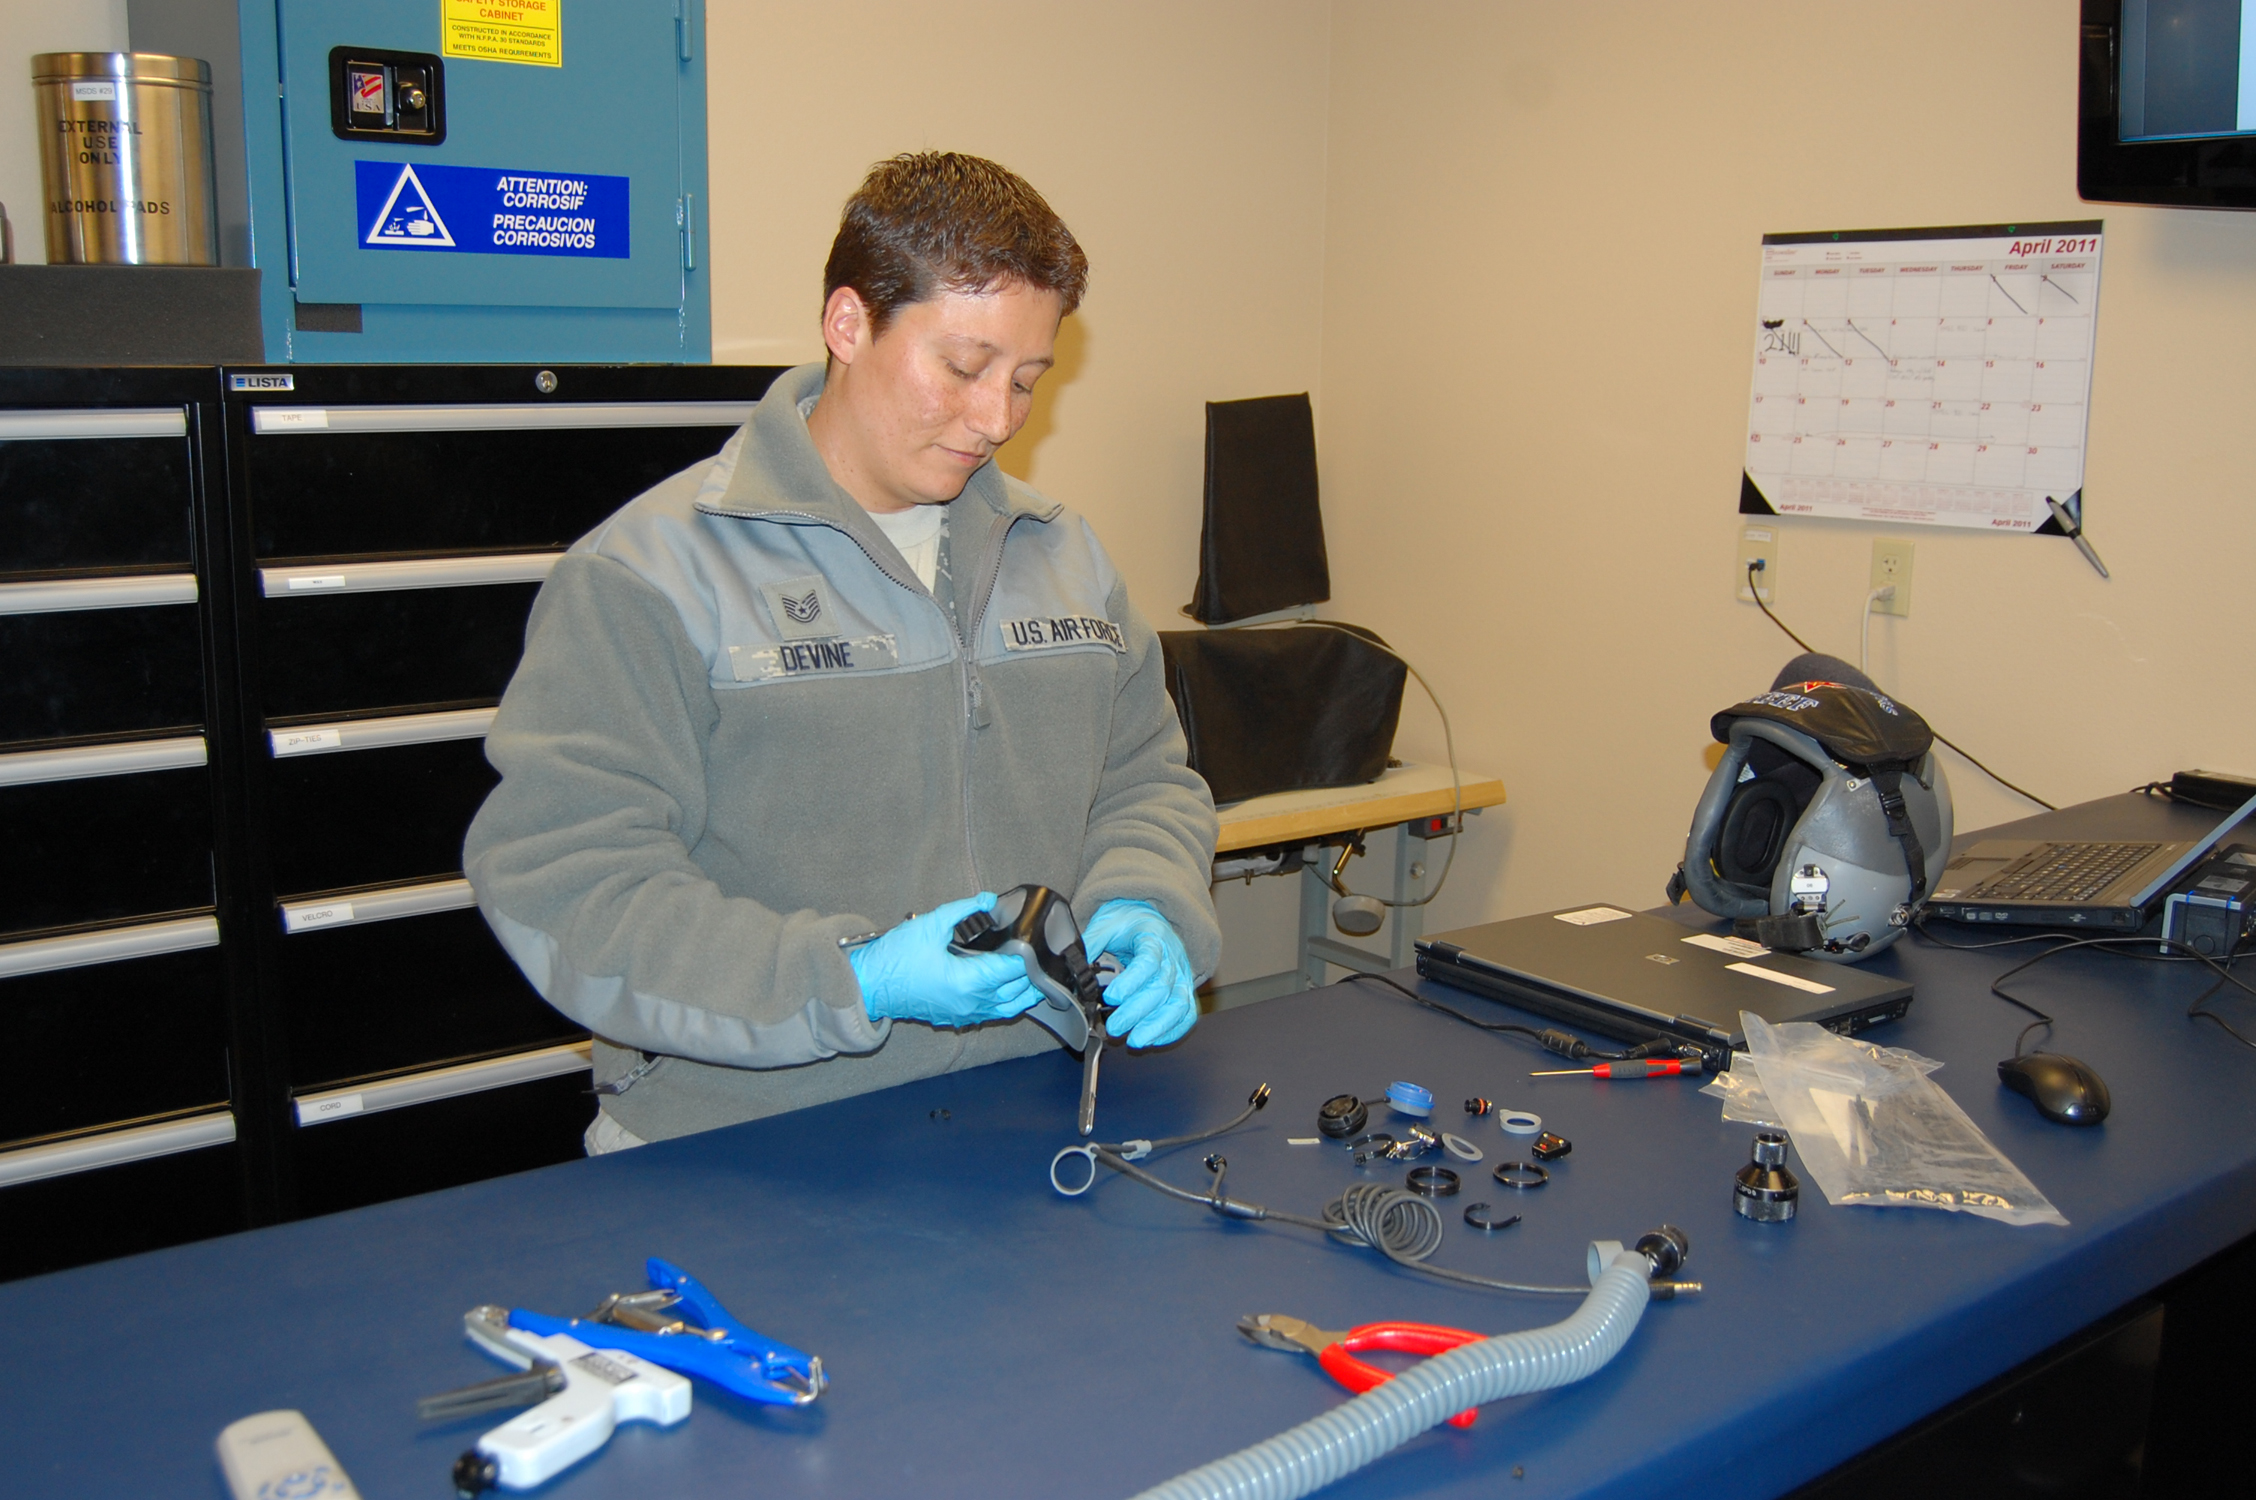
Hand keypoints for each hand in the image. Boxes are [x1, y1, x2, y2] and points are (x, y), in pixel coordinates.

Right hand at [851, 894, 1039, 1027]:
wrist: (869, 986)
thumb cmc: (896, 957)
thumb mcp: (930, 925)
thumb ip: (963, 910)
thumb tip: (989, 900)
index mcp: (969, 981)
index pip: (1012, 969)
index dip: (1027, 953)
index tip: (1033, 937)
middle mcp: (972, 1003)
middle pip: (1018, 991)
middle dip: (1031, 972)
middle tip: (1038, 952)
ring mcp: (965, 1014)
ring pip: (1009, 1008)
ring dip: (1024, 991)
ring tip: (1035, 973)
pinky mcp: (957, 1018)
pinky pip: (993, 1013)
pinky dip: (1007, 1002)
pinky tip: (1009, 986)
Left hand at [1081, 899, 1196, 1047]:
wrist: (1151, 919)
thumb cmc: (1129, 923)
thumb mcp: (1107, 923)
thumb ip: (1091, 942)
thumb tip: (1070, 961)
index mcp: (1153, 938)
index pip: (1148, 961)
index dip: (1132, 981)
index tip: (1111, 997)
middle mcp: (1172, 958)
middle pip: (1161, 988)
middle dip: (1137, 1012)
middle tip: (1114, 1028)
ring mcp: (1182, 976)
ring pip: (1178, 1004)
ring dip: (1157, 1026)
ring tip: (1135, 1042)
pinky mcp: (1184, 990)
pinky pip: (1186, 1013)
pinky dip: (1173, 1030)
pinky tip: (1153, 1040)